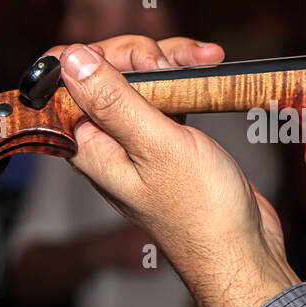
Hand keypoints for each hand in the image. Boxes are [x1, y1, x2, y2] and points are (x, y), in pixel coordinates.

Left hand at [50, 37, 299, 306]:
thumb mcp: (156, 146)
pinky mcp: (167, 139)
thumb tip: (70, 59)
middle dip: (141, 55)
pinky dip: (186, 78)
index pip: (64, 80)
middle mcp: (107, 140)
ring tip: (204, 61)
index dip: (95, 56)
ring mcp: (138, 139)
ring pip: (139, 77)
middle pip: (104, 70)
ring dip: (171, 60)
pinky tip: (208, 70)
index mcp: (89, 145)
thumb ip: (113, 100)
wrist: (241, 251)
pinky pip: (166, 93)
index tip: (136, 58)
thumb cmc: (201, 212)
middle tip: (173, 66)